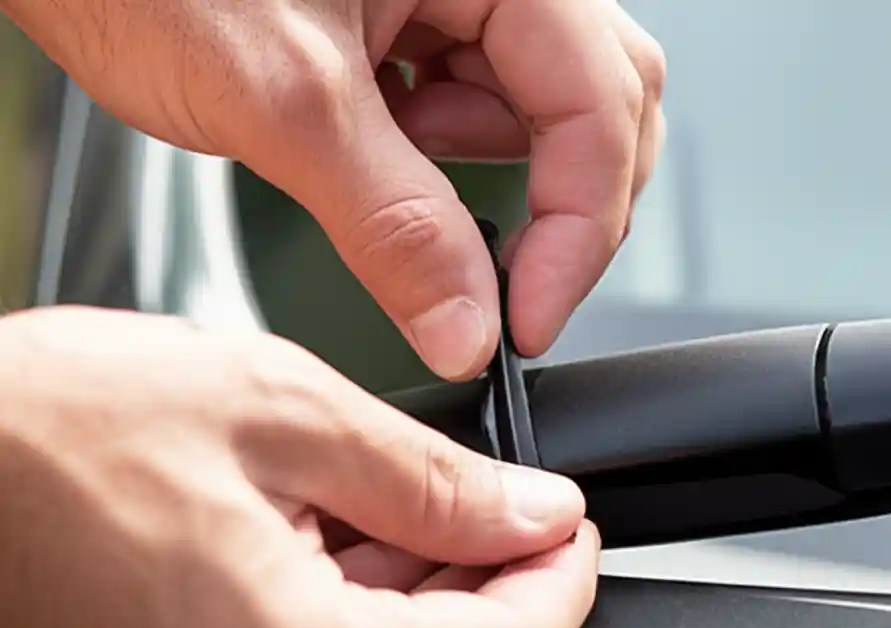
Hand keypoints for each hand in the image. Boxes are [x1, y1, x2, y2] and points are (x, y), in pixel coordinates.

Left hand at [0, 0, 666, 379]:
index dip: (580, 225)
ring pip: (537, 113)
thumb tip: (468, 325)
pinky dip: (440, 155)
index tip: (527, 318)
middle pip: (599, 104)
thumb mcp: (281, 98)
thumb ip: (393, 221)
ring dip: (484, 171)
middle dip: (557, 202)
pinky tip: (374, 139)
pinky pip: (474, 106)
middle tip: (499, 284)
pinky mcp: (418, 24)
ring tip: (380, 159)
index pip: (597, 103)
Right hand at [0, 306, 598, 627]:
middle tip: (496, 493)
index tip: (570, 520)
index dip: (559, 582)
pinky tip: (335, 526)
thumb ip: (428, 476)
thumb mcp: (273, 412)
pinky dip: (349, 602)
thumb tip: (530, 510)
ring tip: (403, 493)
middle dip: (491, 577)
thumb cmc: (41, 438)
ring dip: (420, 586)